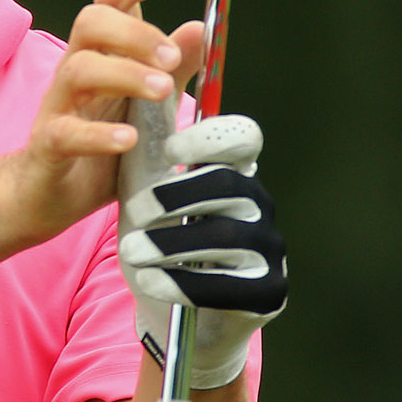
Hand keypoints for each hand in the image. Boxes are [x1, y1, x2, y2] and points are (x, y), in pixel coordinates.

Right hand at [16, 0, 203, 236]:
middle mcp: (76, 69)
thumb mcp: (148, 104)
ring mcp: (59, 105)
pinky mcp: (49, 145)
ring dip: (125, 74)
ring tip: (162, 92)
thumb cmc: (99, 144)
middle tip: (172, 58)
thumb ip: (173, 68)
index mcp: (102, 53)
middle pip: (89, 22)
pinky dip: (99, 134)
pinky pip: (66, 131)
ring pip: (78, 69)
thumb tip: (199, 29)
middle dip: (135, 32)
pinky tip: (128, 139)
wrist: (48, 195)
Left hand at [118, 110, 287, 389]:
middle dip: (178, 195)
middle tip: (134, 209)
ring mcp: (270, 250)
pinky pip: (229, 285)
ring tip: (131, 251)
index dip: (209, 137)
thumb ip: (147, 145)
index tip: (167, 150)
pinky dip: (182, 283)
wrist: (170, 313)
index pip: (244, 137)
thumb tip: (145, 89)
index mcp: (235, 173)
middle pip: (231, 184)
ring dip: (172, 243)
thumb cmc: (159, 242)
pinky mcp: (268, 293)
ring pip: (226, 235)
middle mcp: (261, 206)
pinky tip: (148, 282)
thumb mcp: (145, 192)